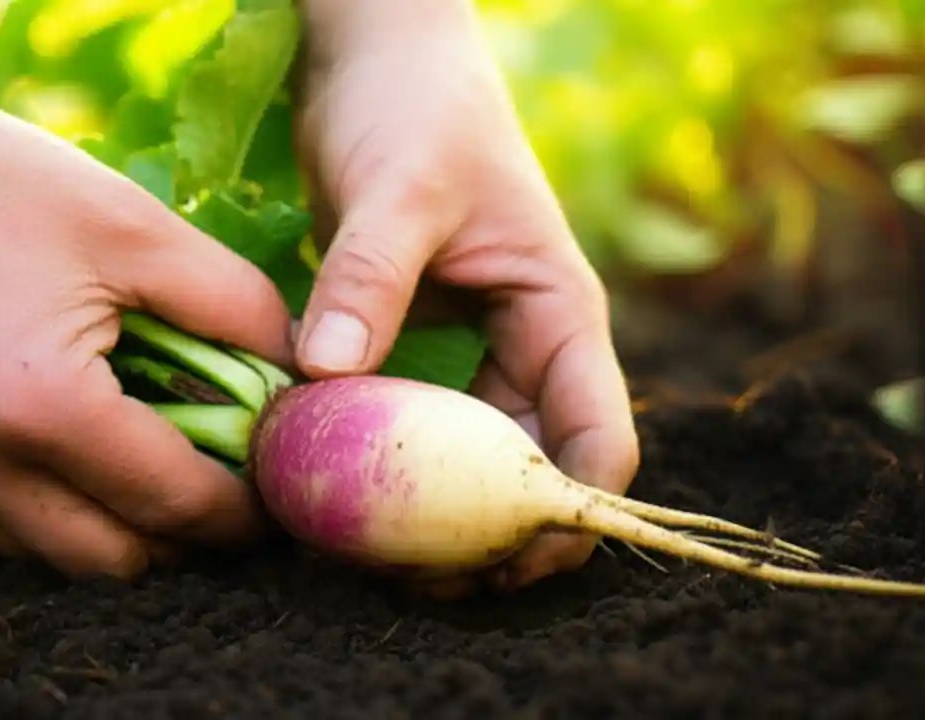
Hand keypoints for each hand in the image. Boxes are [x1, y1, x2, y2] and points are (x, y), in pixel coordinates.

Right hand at [0, 1, 292, 577]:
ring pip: (53, 555)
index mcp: (44, 410)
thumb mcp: (131, 226)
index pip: (176, 506)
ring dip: (115, 524)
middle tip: (219, 477)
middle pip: (118, 559)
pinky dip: (48, 506)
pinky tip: (67, 442)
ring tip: (146, 454)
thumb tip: (292, 370)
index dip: (242, 509)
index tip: (273, 487)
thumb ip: (233, 306)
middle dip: (183, 532)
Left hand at [293, 0, 639, 594]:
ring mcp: (470, 352)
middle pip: (528, 474)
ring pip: (464, 463)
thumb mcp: (396, 188)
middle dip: (483, 538)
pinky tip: (330, 491)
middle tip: (407, 580)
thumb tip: (328, 376)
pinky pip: (408, 430)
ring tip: (361, 553)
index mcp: (559, 317)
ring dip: (427, 513)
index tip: (492, 566)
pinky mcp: (414, 348)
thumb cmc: (410, 109)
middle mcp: (525, 349)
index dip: (562, 517)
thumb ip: (369, 278)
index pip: (596, 443)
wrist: (373, 62)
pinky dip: (380, 466)